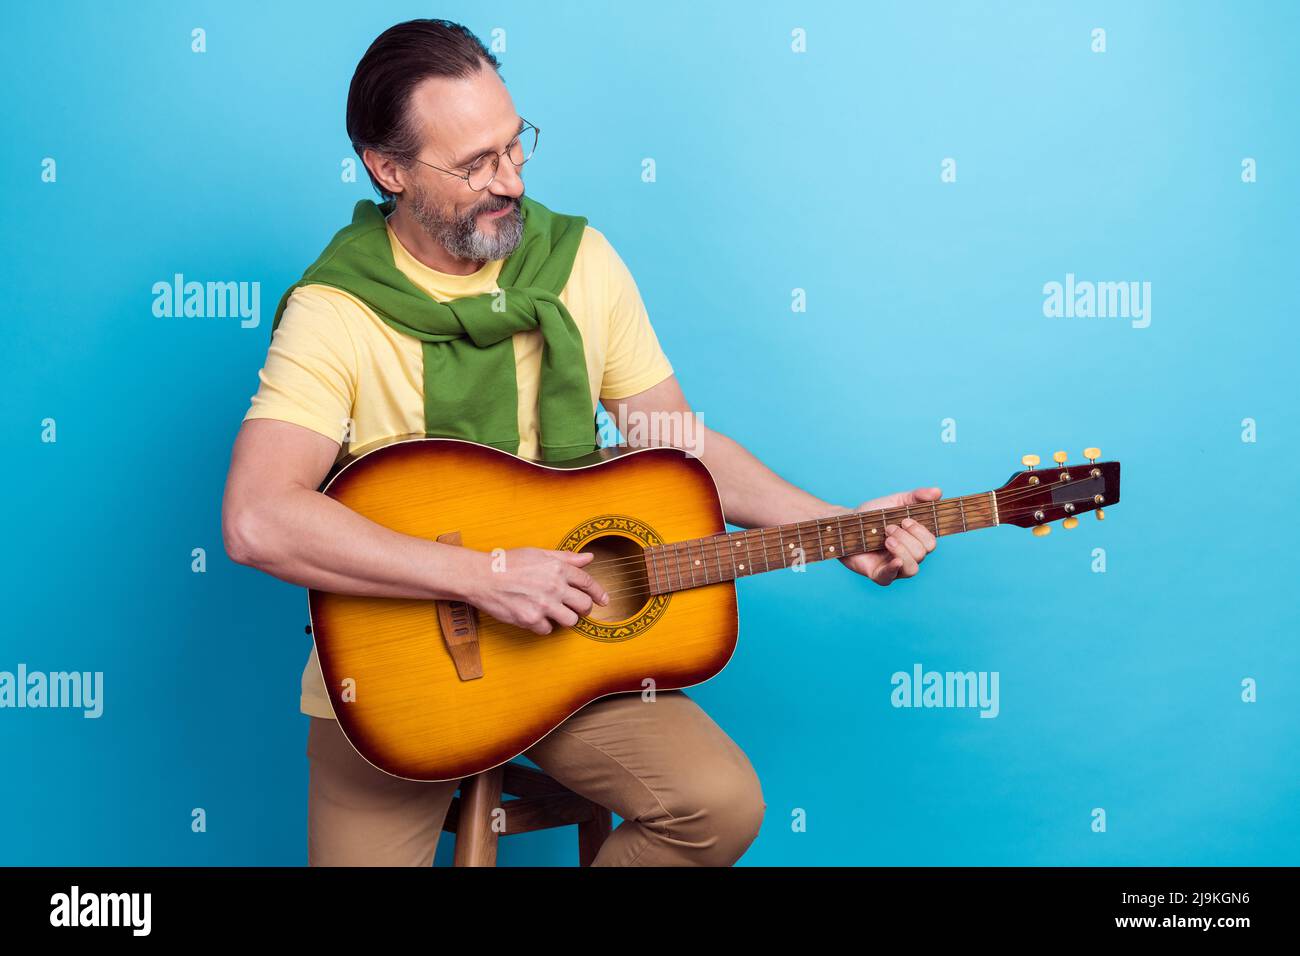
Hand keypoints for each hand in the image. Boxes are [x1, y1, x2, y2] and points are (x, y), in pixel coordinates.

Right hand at [465, 547, 608, 634]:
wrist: (481, 576)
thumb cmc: (507, 562)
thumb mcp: (538, 553)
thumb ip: (565, 557)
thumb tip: (588, 557)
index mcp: (557, 568)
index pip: (587, 582)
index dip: (598, 592)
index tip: (604, 600)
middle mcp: (554, 586)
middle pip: (584, 605)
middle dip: (583, 608)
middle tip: (577, 608)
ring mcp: (543, 605)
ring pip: (570, 621)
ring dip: (565, 618)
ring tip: (554, 612)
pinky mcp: (530, 619)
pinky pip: (547, 629)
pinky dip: (543, 625)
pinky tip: (535, 616)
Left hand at [831, 487, 940, 585]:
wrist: (845, 523)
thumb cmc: (872, 515)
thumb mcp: (896, 501)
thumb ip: (917, 496)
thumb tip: (938, 491)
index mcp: (915, 541)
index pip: (931, 543)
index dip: (921, 531)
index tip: (905, 520)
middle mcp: (908, 556)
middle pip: (922, 554)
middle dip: (907, 538)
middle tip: (889, 527)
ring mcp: (894, 568)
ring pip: (912, 568)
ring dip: (901, 550)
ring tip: (886, 539)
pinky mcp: (878, 575)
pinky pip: (890, 578)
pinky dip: (894, 568)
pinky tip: (895, 560)